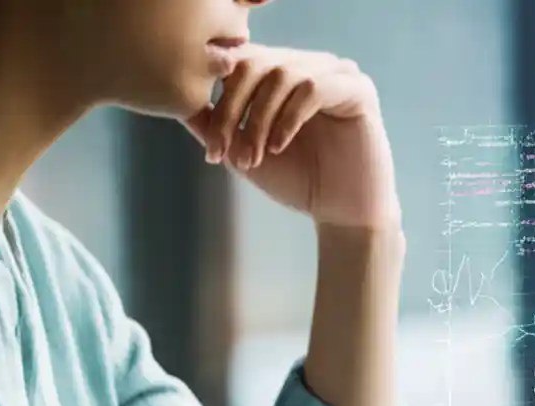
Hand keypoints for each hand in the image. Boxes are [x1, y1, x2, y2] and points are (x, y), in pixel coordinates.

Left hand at [184, 45, 400, 231]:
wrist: (342, 214)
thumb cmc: (297, 181)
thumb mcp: (243, 151)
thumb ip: (214, 125)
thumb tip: (176, 100)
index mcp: (284, 72)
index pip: (239, 62)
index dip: (218, 99)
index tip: (212, 148)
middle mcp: (311, 65)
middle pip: (255, 63)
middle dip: (233, 109)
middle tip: (226, 152)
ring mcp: (337, 73)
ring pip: (281, 75)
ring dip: (258, 120)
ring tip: (254, 158)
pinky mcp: (358, 89)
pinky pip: (313, 88)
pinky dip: (288, 119)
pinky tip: (279, 147)